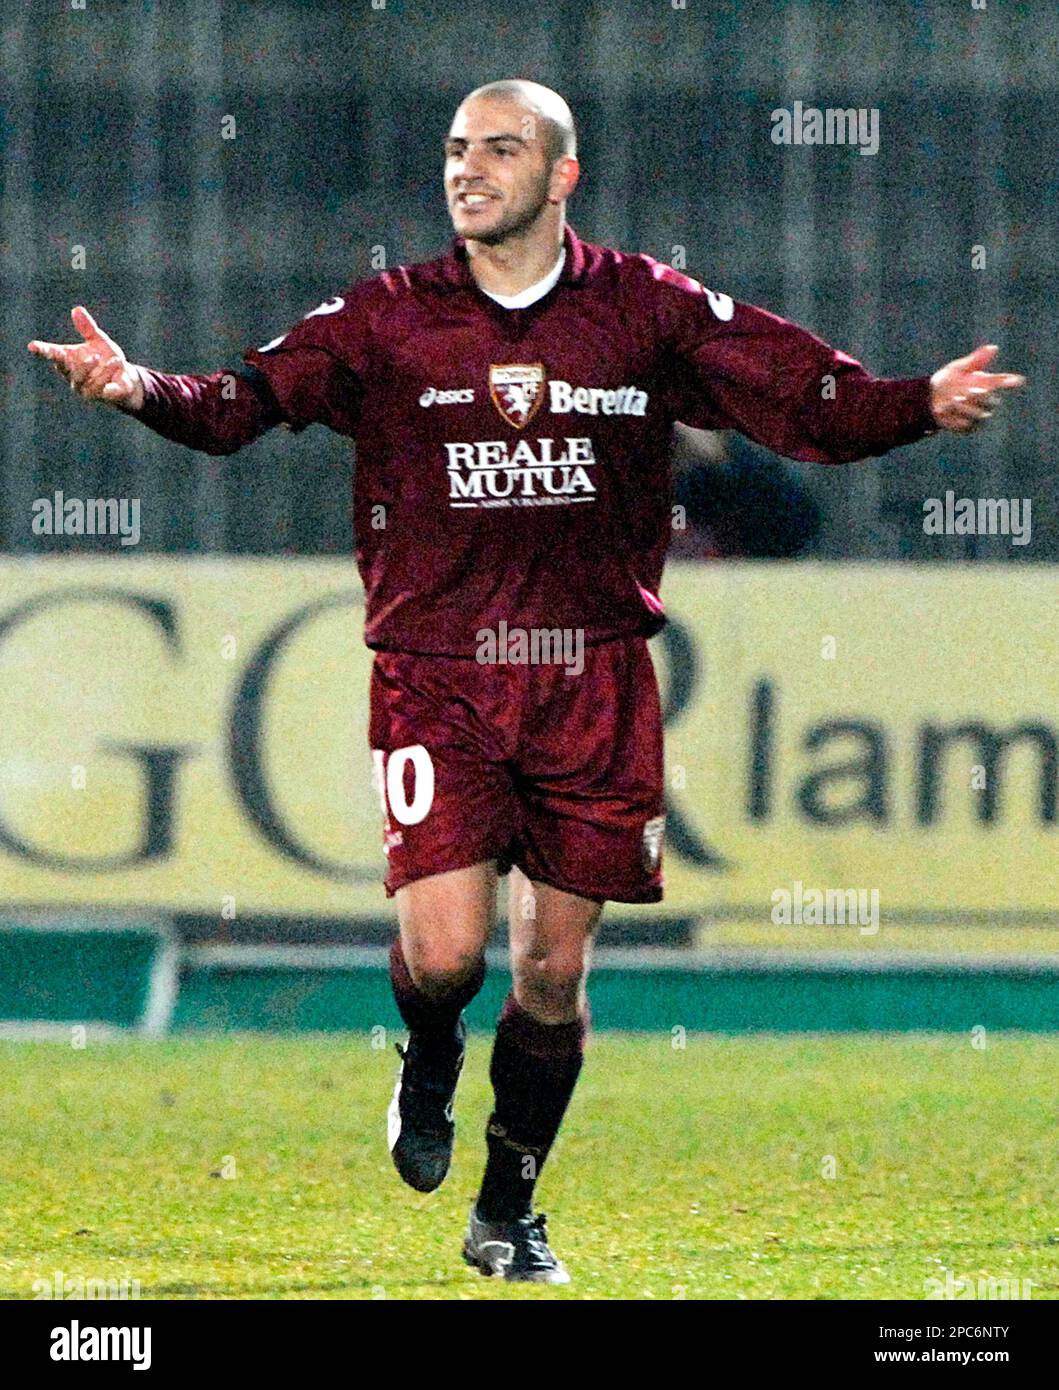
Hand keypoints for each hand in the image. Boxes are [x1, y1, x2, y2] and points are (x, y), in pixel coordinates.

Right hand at [28, 306, 144, 410]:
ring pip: (87, 382)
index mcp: (68, 360)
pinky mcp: (101, 397)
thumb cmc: (106, 358)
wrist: (125, 377)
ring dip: (101, 372)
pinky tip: (119, 367)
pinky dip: (111, 380)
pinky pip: (103, 391)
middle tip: (94, 356)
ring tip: (115, 359)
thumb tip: (77, 309)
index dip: (41, 350)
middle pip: (66, 371)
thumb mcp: (98, 340)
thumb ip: (87, 328)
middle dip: (80, 365)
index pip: (51, 354)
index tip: (32, 346)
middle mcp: (72, 376)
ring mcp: (85, 389)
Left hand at [929, 344, 1023, 432]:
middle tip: (969, 391)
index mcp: (986, 383)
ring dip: (967, 407)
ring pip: (981, 415)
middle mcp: (986, 400)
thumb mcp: (958, 368)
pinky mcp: (968, 427)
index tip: (1018, 380)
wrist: (928, 399)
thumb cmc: (947, 381)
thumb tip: (993, 347)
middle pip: (992, 402)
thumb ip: (976, 360)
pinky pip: (968, 424)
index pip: (1003, 382)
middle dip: (981, 397)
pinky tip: (945, 410)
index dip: (1011, 381)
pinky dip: (956, 417)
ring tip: (954, 399)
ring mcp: (978, 415)